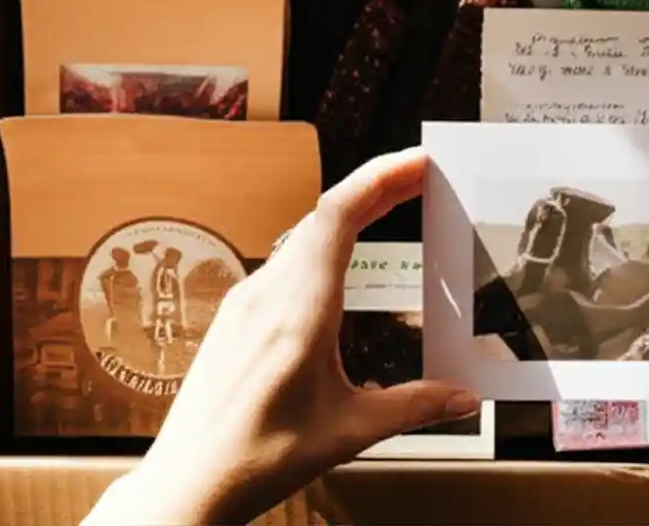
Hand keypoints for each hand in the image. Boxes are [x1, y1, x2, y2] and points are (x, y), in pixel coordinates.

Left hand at [85, 148, 479, 524]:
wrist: (186, 484)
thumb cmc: (255, 459)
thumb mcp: (348, 432)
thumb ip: (411, 408)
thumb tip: (462, 397)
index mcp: (298, 311)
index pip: (337, 217)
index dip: (379, 179)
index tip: (417, 164)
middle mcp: (267, 294)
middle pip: (323, 217)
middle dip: (375, 188)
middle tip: (419, 176)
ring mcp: (246, 302)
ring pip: (302, 236)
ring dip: (348, 215)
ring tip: (389, 206)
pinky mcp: (236, 317)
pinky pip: (285, 261)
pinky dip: (323, 244)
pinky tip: (341, 261)